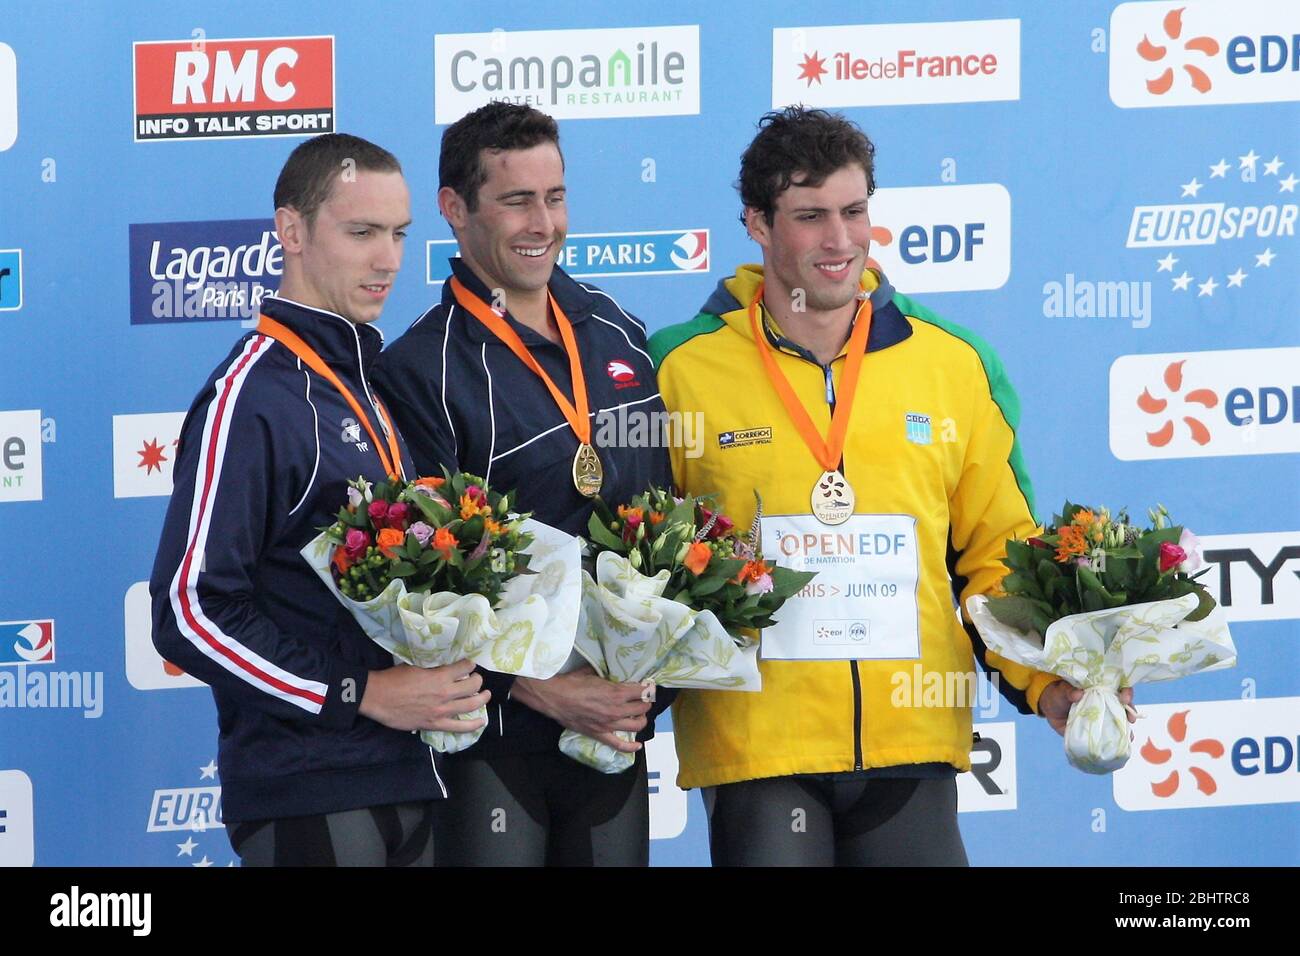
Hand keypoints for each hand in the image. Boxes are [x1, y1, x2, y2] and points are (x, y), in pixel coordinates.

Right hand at [359, 659, 488, 732]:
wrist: (378, 697)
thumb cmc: (394, 679)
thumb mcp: (416, 666)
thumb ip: (433, 668)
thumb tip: (444, 667)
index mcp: (439, 676)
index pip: (464, 668)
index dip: (469, 665)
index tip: (469, 665)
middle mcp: (445, 693)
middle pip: (472, 686)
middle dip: (478, 681)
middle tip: (477, 680)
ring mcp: (441, 711)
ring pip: (471, 705)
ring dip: (482, 699)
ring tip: (485, 695)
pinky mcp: (435, 724)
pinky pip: (459, 727)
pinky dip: (472, 725)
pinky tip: (481, 721)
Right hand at [511, 665, 652, 753]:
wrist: (554, 697)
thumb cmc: (572, 682)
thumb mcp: (593, 673)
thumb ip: (608, 676)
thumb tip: (615, 673)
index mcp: (616, 693)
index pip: (642, 692)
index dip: (648, 688)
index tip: (649, 686)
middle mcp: (616, 710)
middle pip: (642, 708)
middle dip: (646, 702)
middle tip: (643, 698)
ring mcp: (609, 724)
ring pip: (636, 726)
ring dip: (641, 719)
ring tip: (639, 714)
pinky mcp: (600, 734)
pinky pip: (619, 745)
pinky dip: (630, 747)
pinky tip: (638, 745)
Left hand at [1038, 680, 1135, 736]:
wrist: (1049, 709)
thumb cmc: (1058, 694)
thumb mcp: (1062, 690)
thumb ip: (1069, 691)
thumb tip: (1078, 694)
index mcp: (1100, 689)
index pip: (1119, 688)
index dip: (1126, 692)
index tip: (1124, 698)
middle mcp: (1105, 703)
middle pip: (1123, 706)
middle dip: (1130, 712)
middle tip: (1130, 719)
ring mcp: (1102, 717)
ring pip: (1119, 722)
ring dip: (1126, 729)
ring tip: (1129, 736)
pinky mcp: (1096, 730)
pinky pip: (1108, 735)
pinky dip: (1115, 741)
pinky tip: (1120, 746)